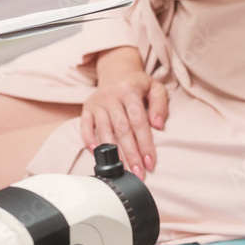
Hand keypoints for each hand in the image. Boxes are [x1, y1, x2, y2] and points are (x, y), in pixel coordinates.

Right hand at [81, 47, 168, 178]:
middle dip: (131, 153)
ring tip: (122, 170)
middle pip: (121, 129)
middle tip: (138, 173)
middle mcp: (111, 96)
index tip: (150, 162)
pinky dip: (89, 141)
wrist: (116, 71)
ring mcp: (97, 103)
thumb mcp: (155, 88)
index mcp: (129, 90)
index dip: (145, 143)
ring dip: (113, 153)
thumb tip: (158, 125)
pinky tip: (97, 154)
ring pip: (104, 131)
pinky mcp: (86, 108)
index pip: (138, 121)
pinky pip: (85, 127)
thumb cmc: (138, 84)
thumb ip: (160, 105)